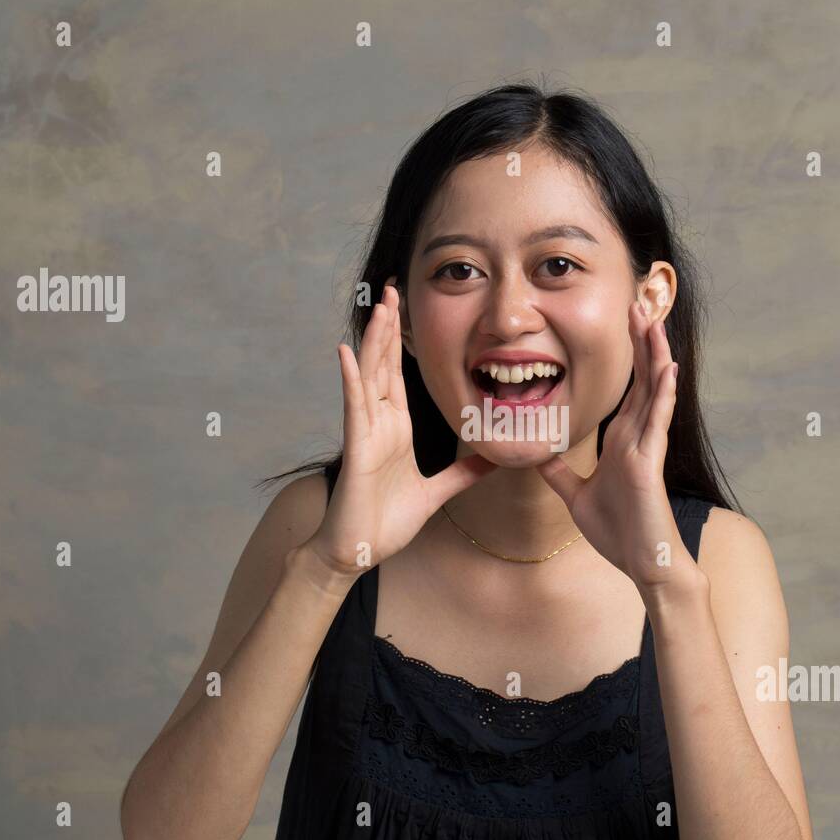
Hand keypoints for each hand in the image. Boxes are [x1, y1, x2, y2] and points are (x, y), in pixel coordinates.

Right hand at [307, 277, 496, 574]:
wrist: (356, 551)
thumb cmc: (385, 522)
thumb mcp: (436, 493)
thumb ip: (462, 475)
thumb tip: (493, 461)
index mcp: (395, 430)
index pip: (399, 377)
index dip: (401, 344)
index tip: (406, 311)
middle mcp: (379, 425)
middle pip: (383, 366)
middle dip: (388, 328)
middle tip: (393, 288)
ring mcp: (365, 434)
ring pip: (369, 378)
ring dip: (374, 342)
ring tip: (379, 307)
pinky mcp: (356, 449)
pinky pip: (354, 408)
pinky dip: (351, 379)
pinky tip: (347, 353)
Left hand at [536, 300, 690, 588]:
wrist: (641, 562)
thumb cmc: (618, 532)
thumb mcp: (576, 496)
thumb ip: (560, 475)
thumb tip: (538, 456)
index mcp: (621, 440)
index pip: (626, 389)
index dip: (626, 356)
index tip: (623, 323)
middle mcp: (637, 436)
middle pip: (640, 378)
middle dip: (639, 341)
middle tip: (636, 302)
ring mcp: (646, 445)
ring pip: (652, 390)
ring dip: (652, 354)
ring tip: (651, 318)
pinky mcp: (650, 461)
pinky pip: (657, 420)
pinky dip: (661, 392)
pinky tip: (666, 366)